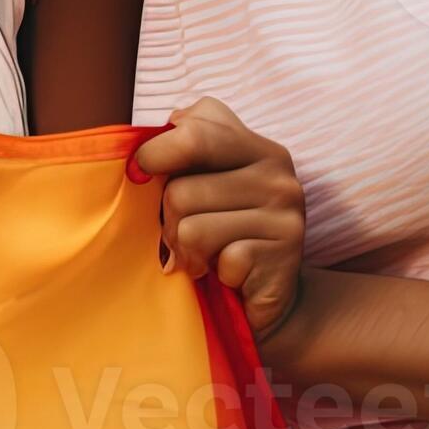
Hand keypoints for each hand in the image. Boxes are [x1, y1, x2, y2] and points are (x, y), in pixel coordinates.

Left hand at [131, 97, 305, 340]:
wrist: (264, 296)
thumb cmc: (218, 231)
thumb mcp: (199, 182)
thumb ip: (177, 152)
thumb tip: (142, 151)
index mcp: (254, 146)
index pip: (191, 132)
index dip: (153, 156)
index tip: (142, 175)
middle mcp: (277, 176)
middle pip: (179, 190)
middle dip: (167, 220)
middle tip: (183, 233)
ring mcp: (286, 216)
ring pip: (191, 229)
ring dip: (187, 251)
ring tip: (205, 255)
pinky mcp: (284, 257)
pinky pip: (218, 260)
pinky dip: (213, 272)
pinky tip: (227, 273)